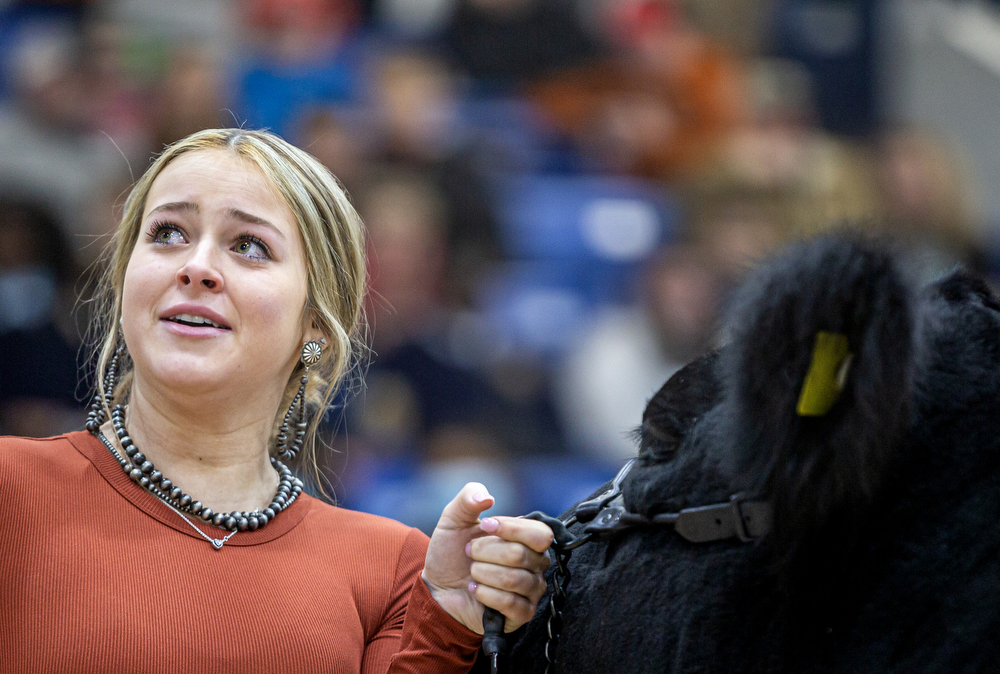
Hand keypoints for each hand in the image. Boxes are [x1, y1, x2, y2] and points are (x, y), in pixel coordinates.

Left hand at [422, 482, 553, 633]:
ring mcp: (532, 589)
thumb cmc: (452, 552)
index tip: (483, 526)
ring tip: (472, 573)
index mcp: (528, 538)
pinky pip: (511, 603)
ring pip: (515, 579)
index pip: (540, 533)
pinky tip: (475, 590)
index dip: (510, 529)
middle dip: (486, 552)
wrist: (438, 587)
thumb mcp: (454, 519)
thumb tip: (487, 497)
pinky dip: (486, 594)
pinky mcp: (523, 613)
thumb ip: (468, 499)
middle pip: (521, 555)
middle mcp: (536, 563)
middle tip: (470, 553)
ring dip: (483, 574)